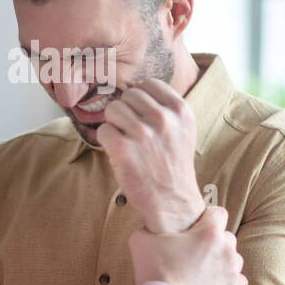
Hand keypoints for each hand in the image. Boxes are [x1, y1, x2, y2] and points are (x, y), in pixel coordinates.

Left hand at [96, 78, 204, 232]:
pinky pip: (103, 129)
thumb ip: (165, 107)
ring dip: (115, 124)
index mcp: (181, 110)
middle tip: (132, 132)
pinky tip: (119, 152)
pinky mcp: (123, 149)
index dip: (140, 98)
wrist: (172, 201)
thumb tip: (135, 88)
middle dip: (126, 111)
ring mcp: (142, 133)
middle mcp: (163, 119)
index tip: (142, 114)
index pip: (149, 84)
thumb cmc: (172, 164)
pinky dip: (106, 140)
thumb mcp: (182, 130)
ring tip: (126, 141)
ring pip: (113, 109)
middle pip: (128, 95)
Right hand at [128, 206, 245, 284]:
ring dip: (223, 263)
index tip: (197, 228)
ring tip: (203, 272)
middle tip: (196, 253)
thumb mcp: (141, 241)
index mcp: (209, 233)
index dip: (207, 219)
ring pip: (234, 260)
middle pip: (227, 237)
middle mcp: (226, 250)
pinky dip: (227, 284)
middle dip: (215, 243)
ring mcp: (232, 273)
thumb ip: (149, 228)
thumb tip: (150, 225)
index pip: (218, 214)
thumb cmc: (153, 273)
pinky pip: (238, 282)